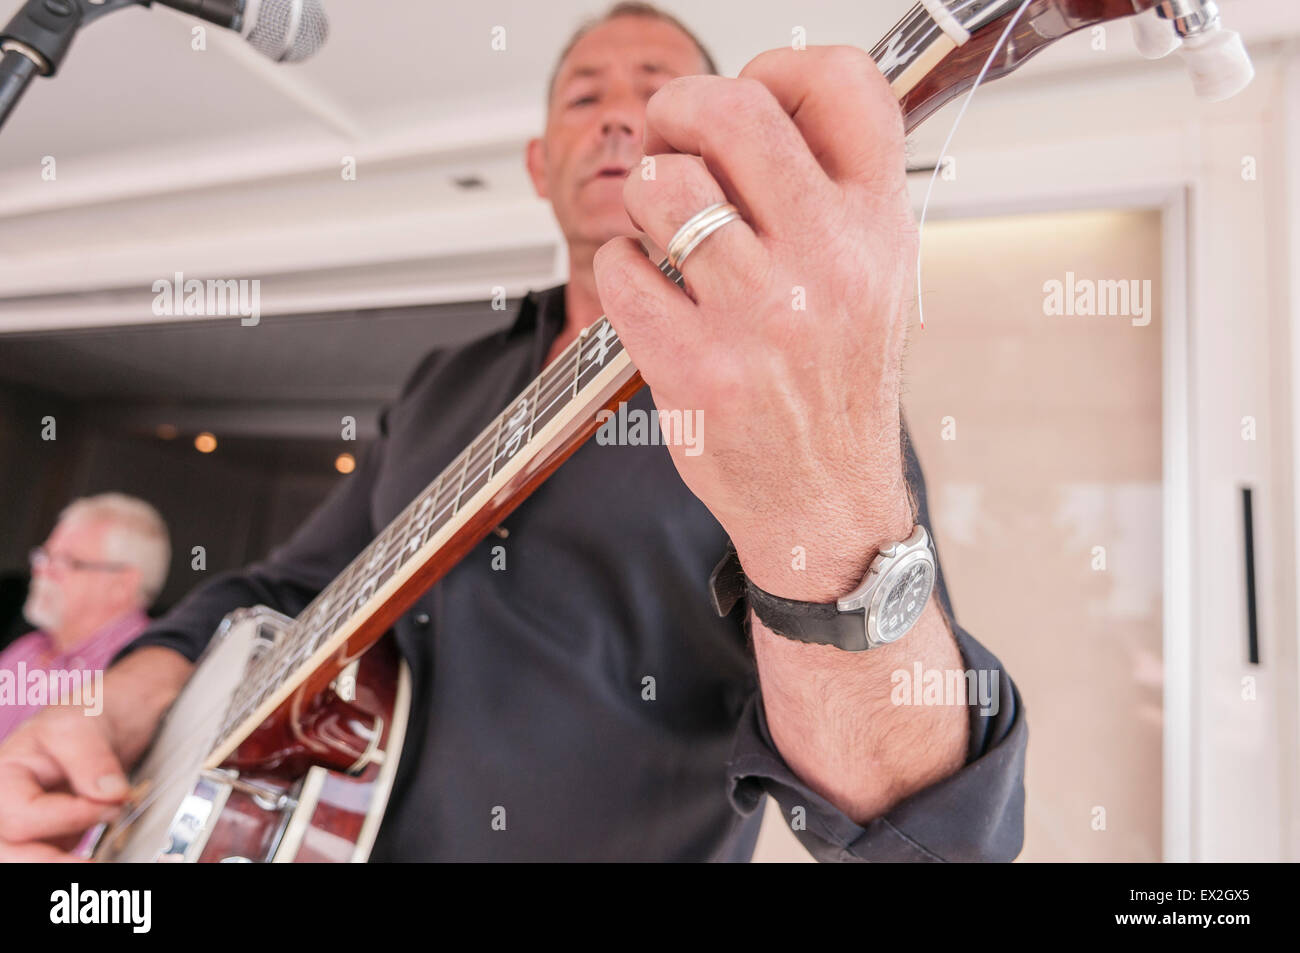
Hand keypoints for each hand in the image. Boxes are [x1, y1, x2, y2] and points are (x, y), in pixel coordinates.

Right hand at [0, 708, 127, 861]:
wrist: (105, 724)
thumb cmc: (82, 718)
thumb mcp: (83, 725)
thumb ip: (92, 759)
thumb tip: (110, 794)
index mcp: (3, 779)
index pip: (21, 817)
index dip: (69, 816)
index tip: (112, 803)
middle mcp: (8, 809)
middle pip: (9, 854)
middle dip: (53, 862)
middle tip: (95, 864)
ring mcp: (29, 830)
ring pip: (28, 863)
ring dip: (63, 867)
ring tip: (97, 864)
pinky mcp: (52, 843)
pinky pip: (55, 862)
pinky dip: (74, 866)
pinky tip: (99, 863)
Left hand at [594, 46, 916, 601]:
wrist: (827, 499)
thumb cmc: (837, 387)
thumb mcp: (876, 276)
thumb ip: (830, 192)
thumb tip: (745, 110)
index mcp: (878, 227)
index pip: (846, 85)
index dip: (781, 65)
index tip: (752, 93)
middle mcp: (829, 264)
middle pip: (734, 110)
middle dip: (678, 108)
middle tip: (669, 138)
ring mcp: (762, 318)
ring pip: (663, 186)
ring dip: (642, 195)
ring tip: (659, 229)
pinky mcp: (698, 370)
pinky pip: (622, 270)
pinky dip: (620, 269)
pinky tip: (648, 290)